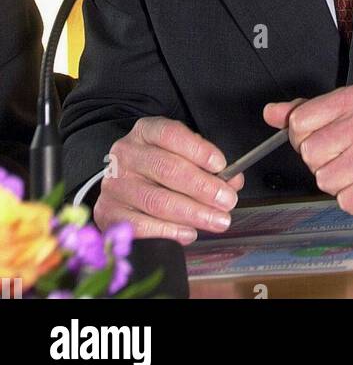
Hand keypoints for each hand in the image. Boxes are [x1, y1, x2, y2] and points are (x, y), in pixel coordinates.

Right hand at [93, 116, 244, 244]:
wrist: (121, 186)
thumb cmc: (157, 169)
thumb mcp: (179, 154)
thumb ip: (206, 165)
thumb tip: (233, 181)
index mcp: (144, 132)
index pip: (171, 134)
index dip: (198, 149)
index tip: (221, 166)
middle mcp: (125, 154)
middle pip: (167, 169)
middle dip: (203, 187)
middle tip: (227, 200)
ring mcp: (114, 185)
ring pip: (157, 200)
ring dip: (193, 213)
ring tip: (217, 220)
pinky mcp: (108, 214)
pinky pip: (141, 226)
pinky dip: (169, 232)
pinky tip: (189, 233)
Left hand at [263, 84, 352, 222]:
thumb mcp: (348, 116)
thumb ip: (307, 113)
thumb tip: (271, 112)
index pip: (300, 120)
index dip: (305, 138)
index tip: (326, 141)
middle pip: (310, 152)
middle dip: (323, 163)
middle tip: (350, 160)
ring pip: (324, 179)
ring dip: (340, 184)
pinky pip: (344, 200)